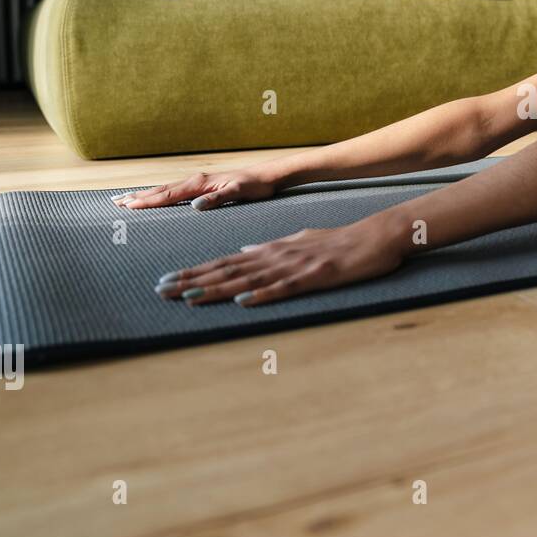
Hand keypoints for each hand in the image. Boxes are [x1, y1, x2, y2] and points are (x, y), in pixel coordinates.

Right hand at [112, 168, 277, 210]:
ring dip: (145, 195)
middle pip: (160, 190)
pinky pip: (175, 191)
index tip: (127, 207)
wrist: (267, 175)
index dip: (147, 201)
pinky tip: (156, 198)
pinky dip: (160, 194)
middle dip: (137, 197)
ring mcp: (198, 182)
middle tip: (114, 203)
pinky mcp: (203, 185)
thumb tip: (195, 206)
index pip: (168, 195)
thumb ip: (217, 199)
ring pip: (165, 189)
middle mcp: (195, 181)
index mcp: (199, 184)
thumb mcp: (238, 192)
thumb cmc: (255, 186)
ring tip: (126, 199)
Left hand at [154, 219, 406, 306]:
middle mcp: (277, 255)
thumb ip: (270, 247)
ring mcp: (295, 265)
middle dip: (193, 281)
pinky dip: (262, 294)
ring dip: (217, 289)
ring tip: (188, 298)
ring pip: (248, 278)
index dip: (195, 272)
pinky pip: (285, 287)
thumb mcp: (300, 240)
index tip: (167, 280)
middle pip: (227, 269)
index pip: (225, 261)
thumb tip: (244, 250)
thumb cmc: (340, 241)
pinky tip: (242, 301)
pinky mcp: (316, 276)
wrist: (376, 236)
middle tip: (161, 290)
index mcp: (272, 249)